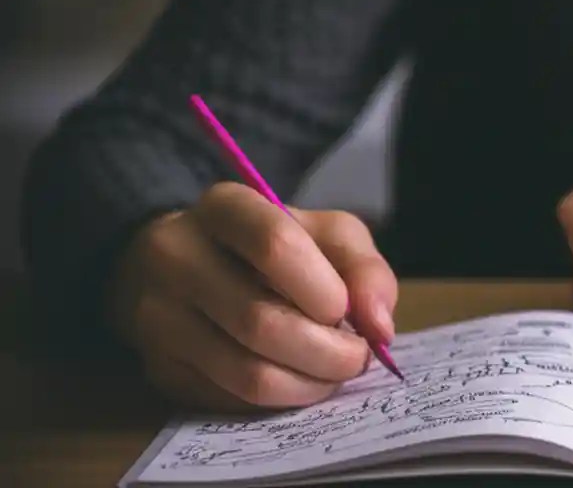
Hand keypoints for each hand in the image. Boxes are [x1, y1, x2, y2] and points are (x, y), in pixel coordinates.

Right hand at [107, 182, 398, 410]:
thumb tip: (379, 327)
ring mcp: (158, 314)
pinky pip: (231, 399)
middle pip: (261, 320)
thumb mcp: (329, 235)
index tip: (344, 309)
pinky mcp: (159, 366)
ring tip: (333, 372)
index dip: (323, 288)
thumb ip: (366, 269)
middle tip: (356, 357)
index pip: (274, 244)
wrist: (192, 267)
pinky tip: (297, 380)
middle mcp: (176, 256)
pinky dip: (279, 399)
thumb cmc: (274, 249)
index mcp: (224, 207)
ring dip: (308, 384)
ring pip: (246, 372)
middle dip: (327, 352)